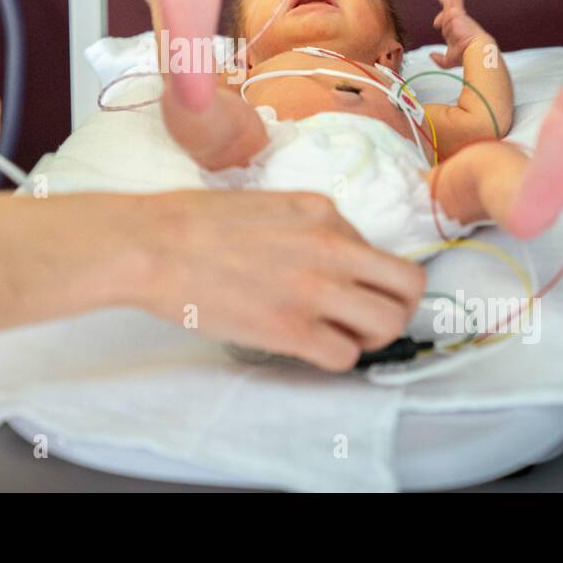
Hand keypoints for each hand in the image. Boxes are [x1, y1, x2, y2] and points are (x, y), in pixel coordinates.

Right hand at [127, 190, 424, 370]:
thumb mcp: (265, 203)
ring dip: (371, 338)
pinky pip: (346, 356)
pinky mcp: (292, 328)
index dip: (364, 276)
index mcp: (323, 211)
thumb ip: (304, 227)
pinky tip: (307, 350)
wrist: (153, 244)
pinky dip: (334, 359)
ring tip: (340, 339)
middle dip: (396, 307)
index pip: (377, 249)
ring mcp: (316, 289)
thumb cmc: (191, 222)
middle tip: (366, 320)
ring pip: (389, 324)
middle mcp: (332, 246)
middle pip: (409, 285)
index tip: (344, 289)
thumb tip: (320, 256)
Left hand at [428, 0, 487, 68]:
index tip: (435, 24)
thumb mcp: (449, 59)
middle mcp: (458, 20)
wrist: (476, 51)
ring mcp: (457, 14)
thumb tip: (431, 55)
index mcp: (457, 29)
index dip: (439, 20)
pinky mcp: (456, 10)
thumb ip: (440, 58)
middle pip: (448, 3)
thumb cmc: (466, 56)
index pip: (446, 20)